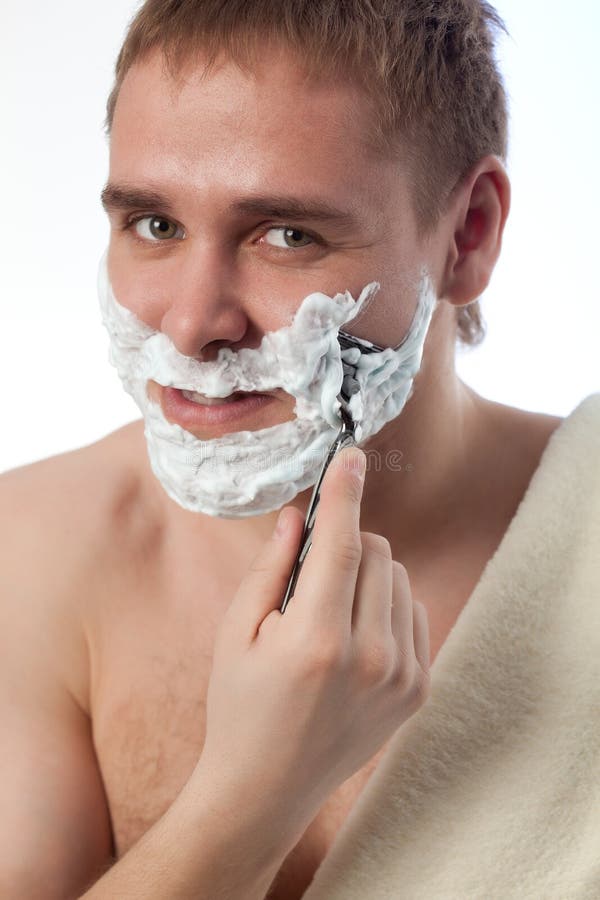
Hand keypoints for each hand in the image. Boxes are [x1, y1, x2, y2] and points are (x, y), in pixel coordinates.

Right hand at [194, 446, 429, 841]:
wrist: (267, 788)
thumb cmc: (239, 705)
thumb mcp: (236, 632)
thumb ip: (271, 568)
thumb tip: (299, 517)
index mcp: (317, 641)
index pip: (342, 546)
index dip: (344, 494)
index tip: (351, 456)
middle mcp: (371, 658)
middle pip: (377, 552)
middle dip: (346, 543)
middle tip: (311, 575)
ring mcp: (402, 677)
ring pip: (399, 578)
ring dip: (367, 574)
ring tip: (330, 614)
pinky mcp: (418, 690)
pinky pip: (414, 612)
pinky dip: (386, 605)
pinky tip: (354, 636)